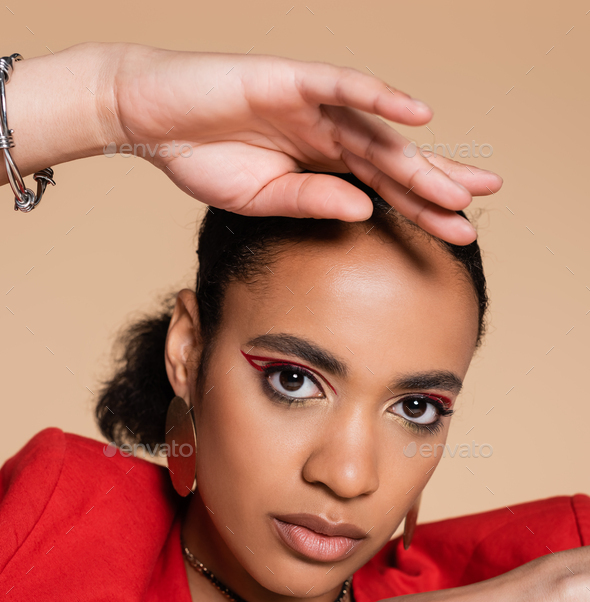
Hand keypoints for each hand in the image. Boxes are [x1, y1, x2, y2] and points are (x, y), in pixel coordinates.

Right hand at [109, 43, 501, 241]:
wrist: (150, 118)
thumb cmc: (201, 157)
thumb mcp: (263, 197)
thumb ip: (313, 202)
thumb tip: (366, 212)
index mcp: (322, 163)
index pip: (383, 188)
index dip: (421, 209)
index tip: (459, 234)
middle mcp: (328, 132)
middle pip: (393, 162)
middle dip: (437, 187)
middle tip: (480, 211)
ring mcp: (314, 104)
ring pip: (378, 133)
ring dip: (419, 160)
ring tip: (462, 186)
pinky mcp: (293, 79)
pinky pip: (345, 86)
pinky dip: (380, 99)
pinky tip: (417, 115)